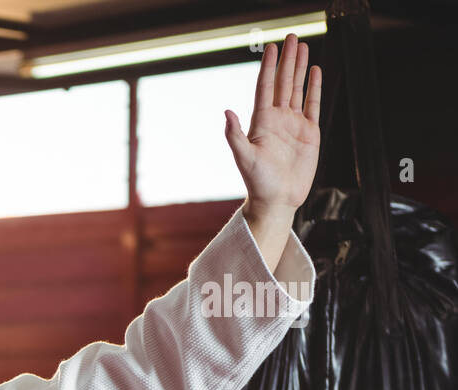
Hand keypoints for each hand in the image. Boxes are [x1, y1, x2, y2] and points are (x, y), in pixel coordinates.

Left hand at [225, 33, 321, 221]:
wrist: (277, 200)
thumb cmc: (257, 182)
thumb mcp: (244, 158)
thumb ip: (235, 135)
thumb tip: (226, 112)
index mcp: (260, 122)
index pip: (265, 87)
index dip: (268, 67)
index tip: (271, 48)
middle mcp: (277, 119)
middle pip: (283, 82)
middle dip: (287, 60)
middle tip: (291, 36)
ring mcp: (294, 124)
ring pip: (297, 89)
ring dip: (300, 68)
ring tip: (303, 47)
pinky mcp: (309, 133)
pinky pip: (313, 104)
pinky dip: (314, 88)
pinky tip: (315, 72)